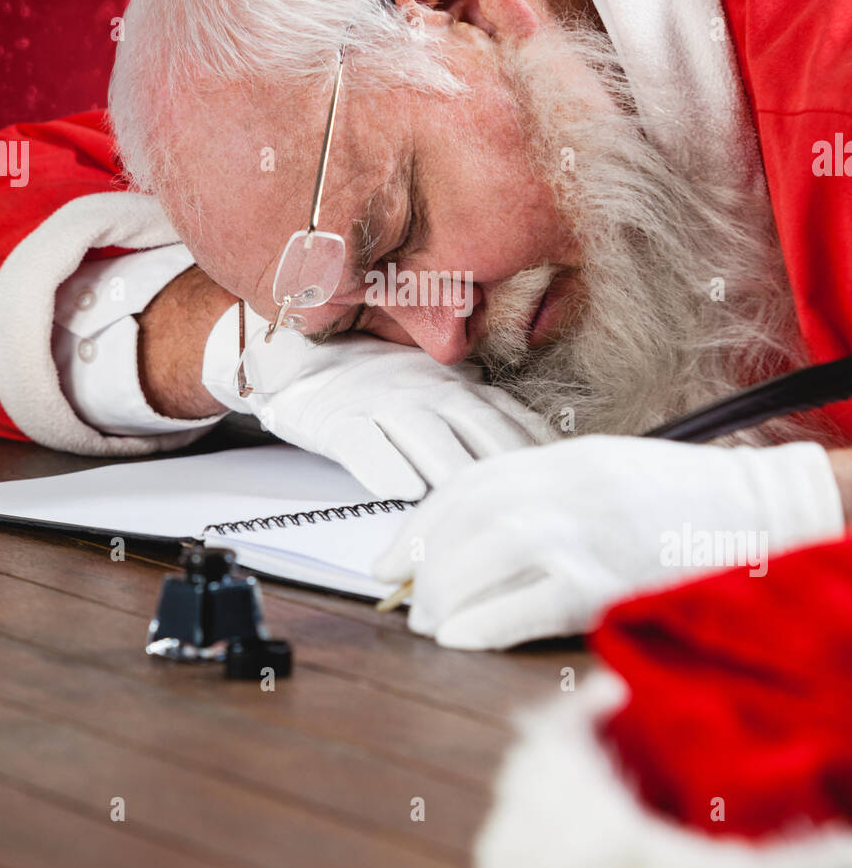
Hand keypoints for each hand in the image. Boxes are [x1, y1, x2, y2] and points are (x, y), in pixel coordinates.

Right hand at [202, 305, 552, 498]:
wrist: (304, 361)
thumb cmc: (380, 389)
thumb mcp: (437, 393)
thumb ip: (481, 419)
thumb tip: (538, 456)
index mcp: (455, 385)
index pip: (506, 416)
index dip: (534, 446)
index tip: (563, 477)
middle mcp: (424, 389)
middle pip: (473, 427)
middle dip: (506, 464)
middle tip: (533, 502)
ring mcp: (380, 401)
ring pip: (423, 436)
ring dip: (450, 470)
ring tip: (475, 506)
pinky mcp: (337, 418)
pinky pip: (362, 441)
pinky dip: (382, 464)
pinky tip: (401, 490)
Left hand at [372, 435, 844, 648]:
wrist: (762, 515)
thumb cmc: (686, 501)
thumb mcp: (607, 473)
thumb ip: (546, 493)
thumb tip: (480, 535)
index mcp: (562, 459)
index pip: (466, 486)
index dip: (417, 525)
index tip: (389, 559)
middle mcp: (564, 488)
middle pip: (464, 524)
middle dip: (425, 569)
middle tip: (412, 604)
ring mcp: (583, 534)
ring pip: (481, 562)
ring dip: (444, 600)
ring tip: (433, 626)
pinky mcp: (603, 584)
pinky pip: (521, 606)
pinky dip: (481, 624)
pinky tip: (463, 638)